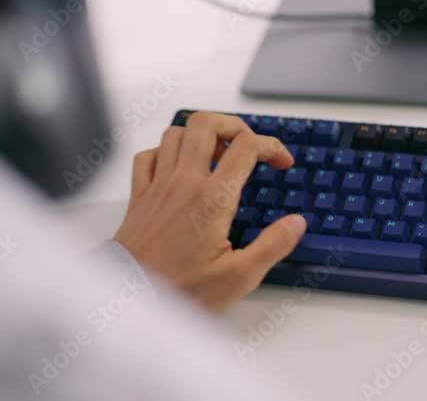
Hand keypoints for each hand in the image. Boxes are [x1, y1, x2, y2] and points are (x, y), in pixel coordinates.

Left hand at [114, 112, 306, 311]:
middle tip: (249, 145)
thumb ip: (272, 246)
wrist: (131, 301)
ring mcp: (157, 186)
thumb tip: (296, 223)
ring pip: (176, 133)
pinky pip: (148, 155)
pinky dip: (165, 151)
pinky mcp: (139, 197)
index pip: (246, 147)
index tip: (281, 161)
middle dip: (234, 125)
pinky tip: (177, 166)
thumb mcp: (239, 277)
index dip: (271, 146)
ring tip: (217, 153)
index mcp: (212, 199)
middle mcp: (183, 183)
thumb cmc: (180, 292)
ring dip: (200, 135)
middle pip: (207, 124)